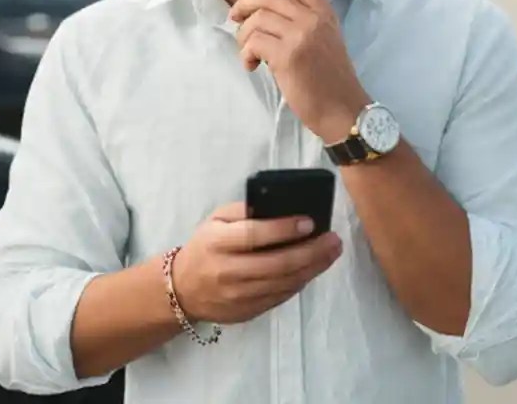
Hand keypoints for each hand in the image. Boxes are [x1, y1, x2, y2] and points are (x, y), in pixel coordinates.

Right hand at [172, 202, 342, 323]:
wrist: (183, 289)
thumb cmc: (205, 246)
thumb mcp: (215, 220)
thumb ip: (244, 210)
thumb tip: (280, 206)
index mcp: (217, 242)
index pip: (254, 235)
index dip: (284, 229)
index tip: (310, 222)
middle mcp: (227, 271)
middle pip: (276, 264)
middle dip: (311, 252)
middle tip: (333, 240)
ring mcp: (237, 296)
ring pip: (283, 283)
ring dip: (313, 268)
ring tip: (331, 252)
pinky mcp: (247, 311)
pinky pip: (280, 297)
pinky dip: (300, 282)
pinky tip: (313, 268)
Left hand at [229, 0, 371, 142]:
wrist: (342, 110)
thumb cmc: (329, 80)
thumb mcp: (325, 39)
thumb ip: (302, 21)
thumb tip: (263, 11)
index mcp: (324, 12)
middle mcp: (313, 19)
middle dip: (244, 4)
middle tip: (234, 18)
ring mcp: (301, 36)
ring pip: (256, 20)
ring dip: (244, 36)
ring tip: (249, 53)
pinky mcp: (287, 56)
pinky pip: (253, 43)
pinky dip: (246, 54)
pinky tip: (252, 66)